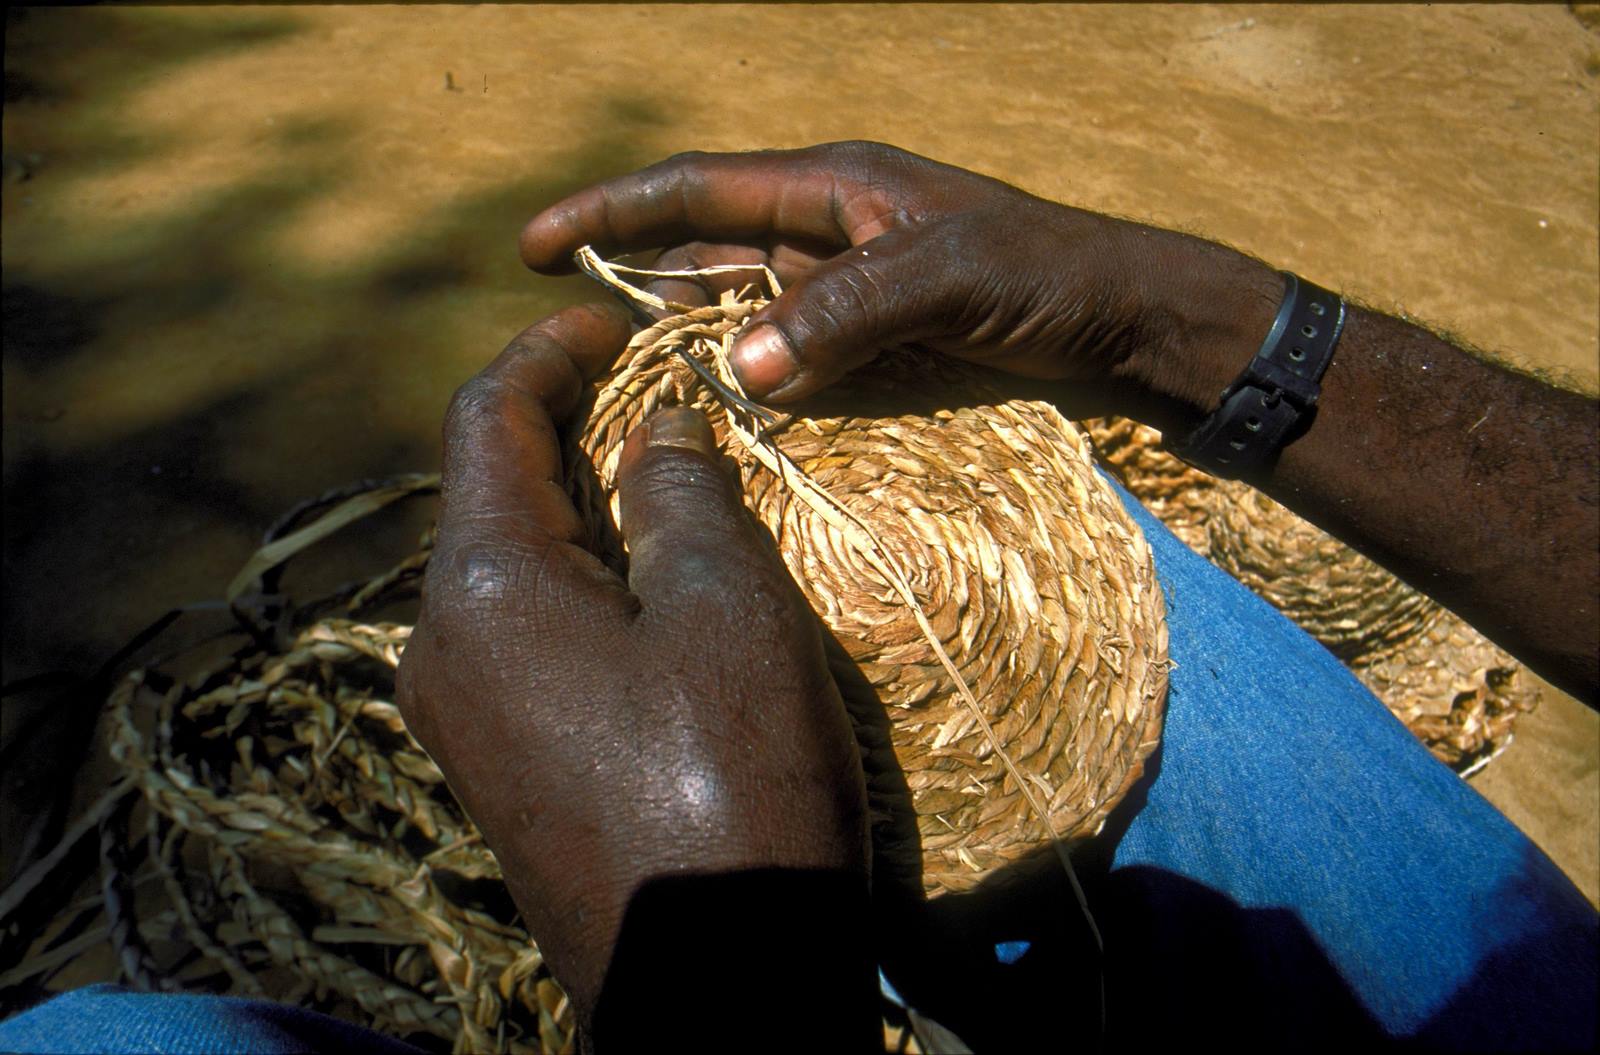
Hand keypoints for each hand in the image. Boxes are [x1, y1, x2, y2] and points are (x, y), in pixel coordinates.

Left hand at [394, 303, 875, 1042]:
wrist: (716, 978)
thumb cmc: (733, 777)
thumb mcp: (727, 608)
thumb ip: (680, 494)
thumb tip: (655, 429)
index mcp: (481, 584)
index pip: (486, 421)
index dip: (548, 354)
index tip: (612, 322)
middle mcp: (441, 643)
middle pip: (489, 493)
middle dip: (564, 431)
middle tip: (656, 396)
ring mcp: (460, 716)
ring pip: (506, 568)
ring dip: (574, 511)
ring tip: (663, 483)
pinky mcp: (495, 767)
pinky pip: (519, 637)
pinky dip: (574, 584)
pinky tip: (644, 589)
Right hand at [519, 140, 1271, 411]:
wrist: (1126, 322)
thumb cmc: (1046, 275)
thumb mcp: (948, 277)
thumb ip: (842, 313)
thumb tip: (736, 369)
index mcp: (833, 188)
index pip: (697, 190)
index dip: (611, 212)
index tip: (533, 246)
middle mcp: (826, 235)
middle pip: (706, 262)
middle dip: (645, 303)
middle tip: (588, 365)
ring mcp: (847, 296)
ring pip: (742, 321)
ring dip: (696, 356)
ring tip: (642, 405)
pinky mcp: (871, 348)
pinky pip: (789, 365)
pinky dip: (754, 390)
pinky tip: (726, 426)